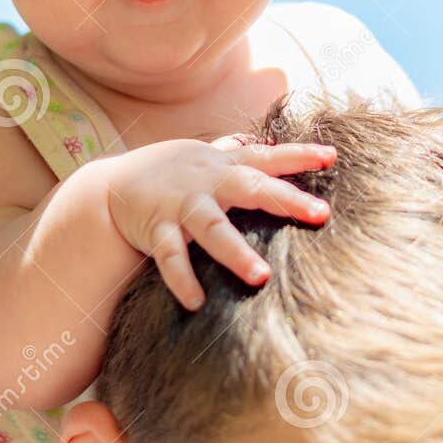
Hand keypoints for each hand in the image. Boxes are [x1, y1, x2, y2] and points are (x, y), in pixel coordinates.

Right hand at [100, 135, 334, 309]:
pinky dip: (181, 278)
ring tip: (260, 277)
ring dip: (235, 251)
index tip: (332, 157)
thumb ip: (233, 151)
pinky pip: (170, 256)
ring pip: (211, 227)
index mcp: (222, 166)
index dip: (299, 156)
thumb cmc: (170, 172)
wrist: (111, 186)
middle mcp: (206, 182)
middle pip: (250, 187)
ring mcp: (180, 205)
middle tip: (321, 214)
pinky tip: (196, 303)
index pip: (267, 156)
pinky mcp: (154, 228)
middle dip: (285, 200)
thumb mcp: (203, 157)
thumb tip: (262, 139)